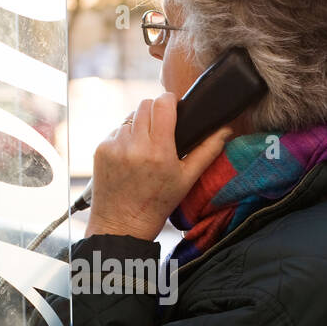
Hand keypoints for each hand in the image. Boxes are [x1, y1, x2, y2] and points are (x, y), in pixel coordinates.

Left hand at [85, 89, 234, 240]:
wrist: (122, 224)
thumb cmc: (157, 204)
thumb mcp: (187, 179)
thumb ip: (207, 151)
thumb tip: (225, 130)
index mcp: (158, 151)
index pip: (162, 104)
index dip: (170, 101)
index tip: (174, 107)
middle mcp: (134, 145)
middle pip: (146, 105)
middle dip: (156, 111)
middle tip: (162, 129)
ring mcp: (115, 146)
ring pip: (130, 117)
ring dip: (140, 125)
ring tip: (146, 147)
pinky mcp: (101, 149)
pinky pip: (117, 130)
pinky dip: (125, 137)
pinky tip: (130, 156)